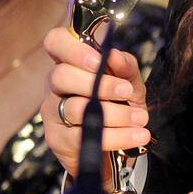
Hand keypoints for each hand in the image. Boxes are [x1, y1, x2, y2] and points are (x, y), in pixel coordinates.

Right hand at [42, 24, 149, 180]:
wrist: (115, 150)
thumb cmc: (118, 107)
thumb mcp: (129, 84)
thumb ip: (125, 67)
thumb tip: (114, 56)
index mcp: (69, 64)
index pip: (55, 42)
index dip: (73, 48)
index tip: (99, 60)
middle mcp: (55, 86)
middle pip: (61, 75)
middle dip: (99, 83)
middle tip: (126, 91)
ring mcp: (52, 113)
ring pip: (75, 108)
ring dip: (114, 113)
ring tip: (140, 118)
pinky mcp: (58, 140)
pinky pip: (83, 136)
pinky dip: (116, 136)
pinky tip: (136, 135)